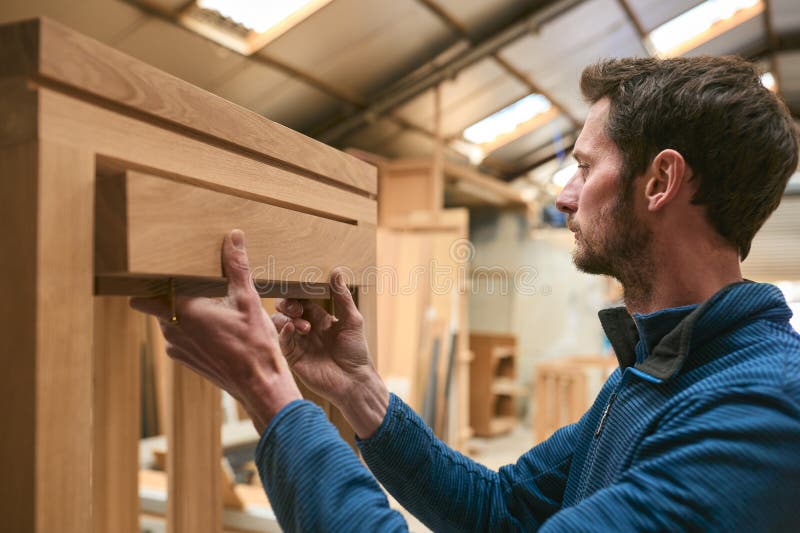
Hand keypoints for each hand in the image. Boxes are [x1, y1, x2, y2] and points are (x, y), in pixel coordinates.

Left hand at [130, 230, 301, 433]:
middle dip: (169, 291)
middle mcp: (171, 331)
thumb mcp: (248, 299)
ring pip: (167, 320)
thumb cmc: (254, 343)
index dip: (149, 281)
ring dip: (181, 310)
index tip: (162, 269)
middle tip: (190, 279)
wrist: (260, 385)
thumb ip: (237, 266)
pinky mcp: (185, 359)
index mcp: (182, 312)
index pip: (144, 293)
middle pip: (156, 304)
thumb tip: (234, 236)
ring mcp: (176, 348)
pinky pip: (178, 336)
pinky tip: (213, 322)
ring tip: (206, 299)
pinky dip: (189, 327)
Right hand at [273, 271, 387, 437]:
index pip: (303, 299)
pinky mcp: (293, 357)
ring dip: (287, 319)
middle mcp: (307, 328)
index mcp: (320, 318)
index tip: (298, 287)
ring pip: (280, 323)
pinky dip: (283, 332)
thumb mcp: (352, 320)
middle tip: (297, 308)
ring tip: (303, 327)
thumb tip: (336, 271)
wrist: (353, 381)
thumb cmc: (356, 352)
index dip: (298, 293)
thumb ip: (342, 297)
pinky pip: (281, 341)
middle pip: (287, 309)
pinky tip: (292, 330)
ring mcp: (299, 342)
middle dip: (288, 304)